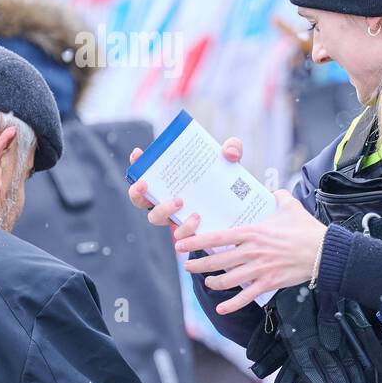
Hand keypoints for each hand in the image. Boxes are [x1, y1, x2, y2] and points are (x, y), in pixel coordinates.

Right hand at [128, 137, 244, 245]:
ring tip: (179, 201)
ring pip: (155, 217)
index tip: (138, 153)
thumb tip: (230, 153)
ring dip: (162, 210)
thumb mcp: (232, 160)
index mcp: (172, 178)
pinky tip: (197, 218)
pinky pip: (180, 234)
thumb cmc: (229, 178)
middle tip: (145, 184)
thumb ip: (232, 148)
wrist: (244, 206)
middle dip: (137, 192)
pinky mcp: (191, 231)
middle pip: (139, 198)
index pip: (146, 169)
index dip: (137, 162)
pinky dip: (186, 228)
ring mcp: (176, 215)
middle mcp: (167, 197)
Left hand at [175, 190, 327, 314]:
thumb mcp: (290, 206)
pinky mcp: (269, 282)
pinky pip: (246, 296)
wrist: (324, 251)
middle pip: (217, 261)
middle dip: (197, 265)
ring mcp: (260, 268)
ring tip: (207, 282)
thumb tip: (273, 191)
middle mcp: (252, 251)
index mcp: (253, 232)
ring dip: (213, 282)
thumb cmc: (307, 228)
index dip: (196, 241)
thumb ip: (278, 196)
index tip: (181, 244)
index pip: (217, 237)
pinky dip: (232, 304)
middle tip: (187, 266)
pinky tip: (222, 308)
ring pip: (227, 279)